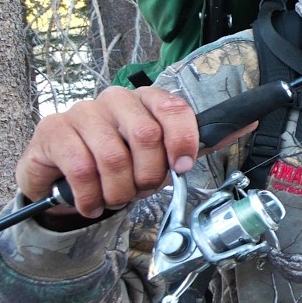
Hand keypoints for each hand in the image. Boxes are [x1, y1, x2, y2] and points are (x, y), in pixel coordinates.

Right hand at [16, 86, 201, 220]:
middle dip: (149, 175)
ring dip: (119, 191)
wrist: (64, 176)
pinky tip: (92, 203)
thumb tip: (247, 125)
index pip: (173, 107)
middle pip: (146, 135)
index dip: (182, 140)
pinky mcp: (53, 130)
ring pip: (113, 157)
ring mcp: (82, 112)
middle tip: (141, 189)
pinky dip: (91, 197)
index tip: (182, 166)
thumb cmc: (120, 161)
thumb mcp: (161, 153)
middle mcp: (115, 99)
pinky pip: (81, 169)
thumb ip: (198, 142)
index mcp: (146, 100)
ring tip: (115, 198)